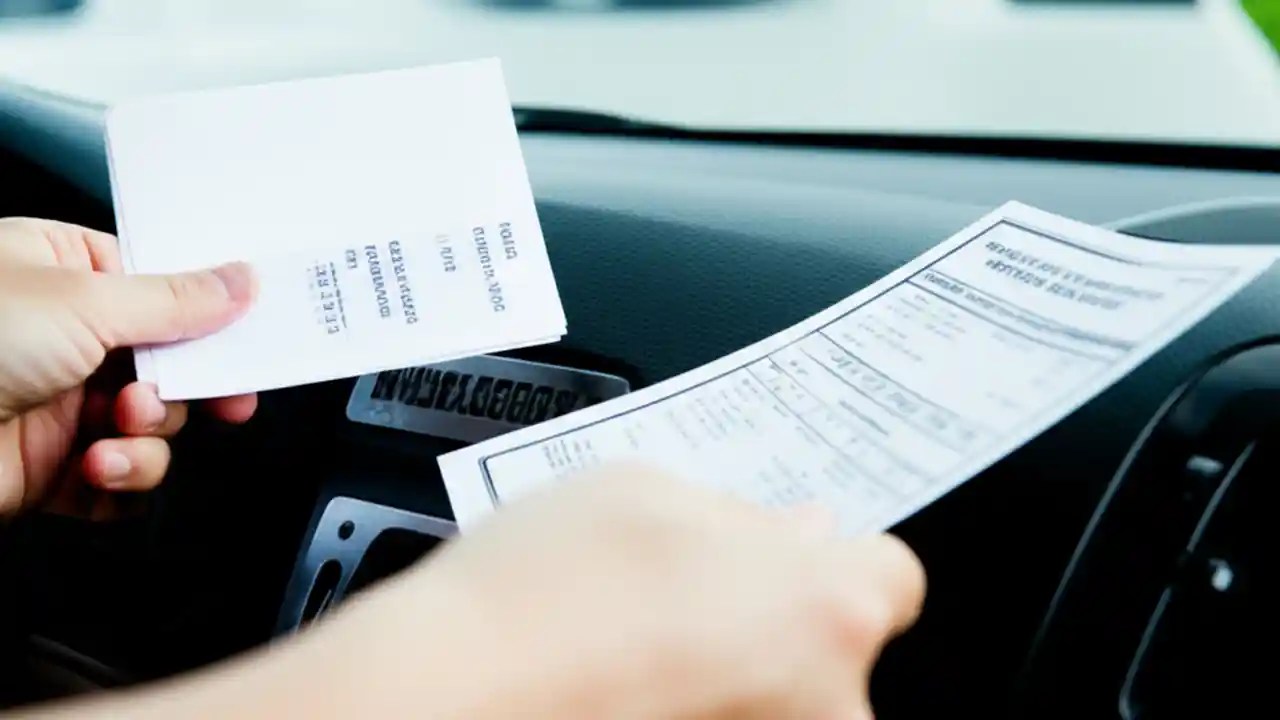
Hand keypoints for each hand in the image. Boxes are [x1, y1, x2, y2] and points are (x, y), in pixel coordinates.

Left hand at [0, 218, 257, 518]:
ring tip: (115, 432)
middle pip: (170, 361)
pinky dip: (122, 480)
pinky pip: (123, 477)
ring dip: (149, 437)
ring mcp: (59, 402)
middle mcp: (63, 335)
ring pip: (155, 425)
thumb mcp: (81, 301)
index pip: (163, 285)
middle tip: (217, 398)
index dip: (211, 314)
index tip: (251, 335)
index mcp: (61, 271)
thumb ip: (174, 299)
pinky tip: (95, 470)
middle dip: (183, 387)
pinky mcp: (53, 465)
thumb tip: (238, 281)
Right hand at [332, 465, 925, 718]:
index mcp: (825, 607)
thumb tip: (786, 536)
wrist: (444, 702)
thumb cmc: (536, 599)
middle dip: (780, 625)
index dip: (837, 564)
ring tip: (643, 659)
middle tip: (689, 605)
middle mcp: (826, 708)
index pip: (891, 578)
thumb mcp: (642, 492)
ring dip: (739, 680)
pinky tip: (633, 696)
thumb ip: (737, 515)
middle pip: (835, 651)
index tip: (793, 563)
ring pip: (782, 704)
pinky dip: (702, 715)